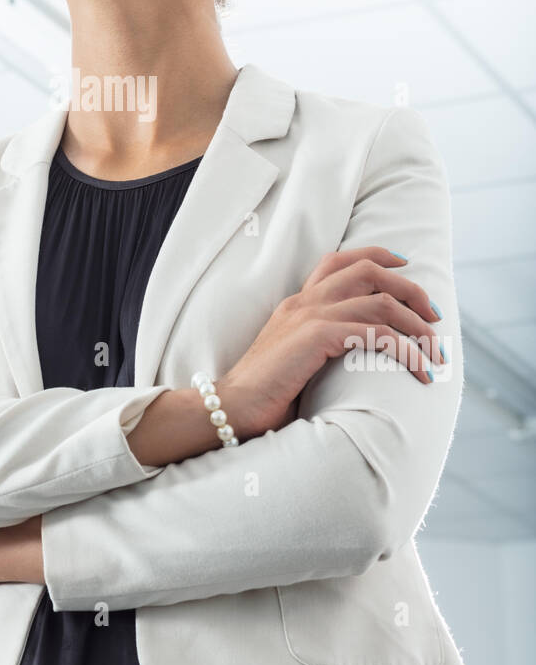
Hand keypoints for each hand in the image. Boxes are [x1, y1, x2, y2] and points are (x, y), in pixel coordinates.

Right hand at [218, 246, 445, 438]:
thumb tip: (357, 356)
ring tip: (435, 351)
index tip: (406, 267)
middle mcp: (304, 301)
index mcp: (297, 303)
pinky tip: (419, 370)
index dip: (378, 256)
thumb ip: (319, 345)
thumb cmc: (264, 395)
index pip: (340, 260)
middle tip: (434, 315)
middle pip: (368, 270)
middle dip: (410, 288)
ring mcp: (309, 316)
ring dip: (417, 325)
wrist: (231, 408)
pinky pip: (376, 333)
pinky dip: (406, 350)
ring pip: (380, 300)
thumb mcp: (294, 359)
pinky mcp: (316, 337)